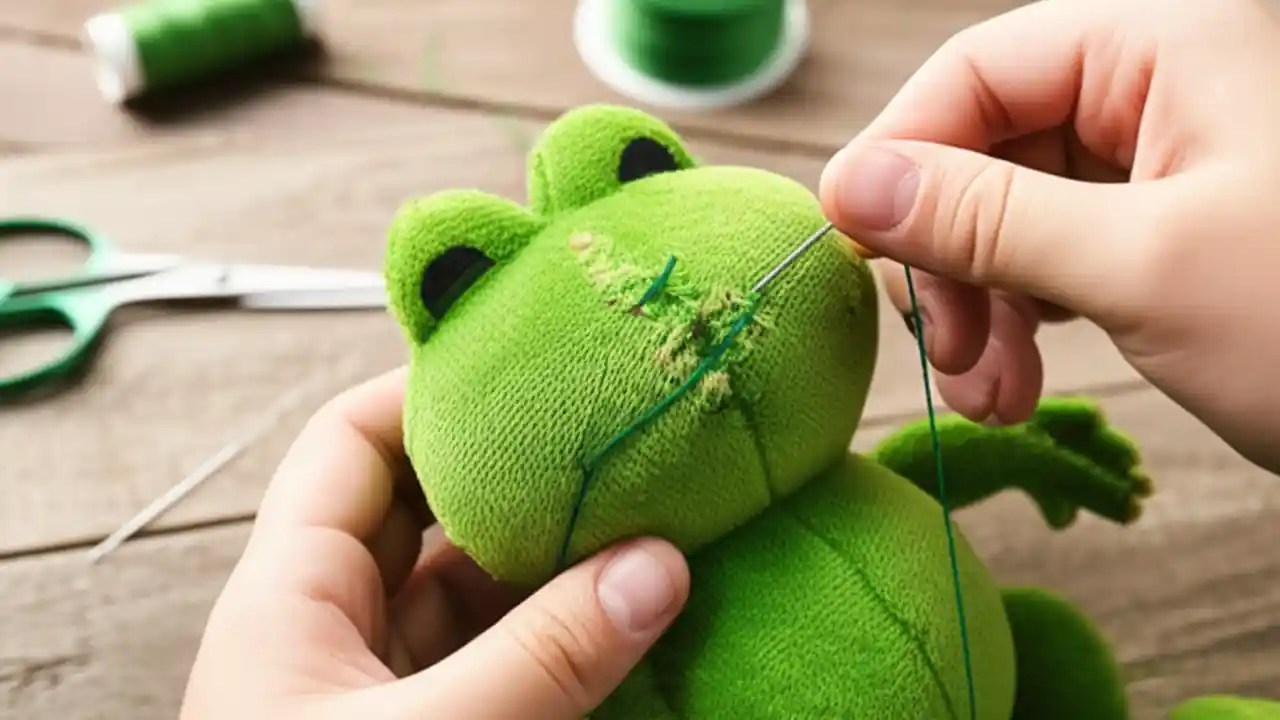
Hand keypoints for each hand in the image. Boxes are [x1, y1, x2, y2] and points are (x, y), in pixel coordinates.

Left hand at [180, 369, 689, 718]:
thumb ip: (544, 658)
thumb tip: (659, 566)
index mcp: (290, 599)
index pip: (351, 445)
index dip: (428, 391)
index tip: (531, 367)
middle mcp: (334, 630)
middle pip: (428, 511)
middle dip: (522, 478)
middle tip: (621, 441)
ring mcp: (387, 689)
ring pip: (477, 591)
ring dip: (557, 564)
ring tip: (649, 520)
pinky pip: (503, 662)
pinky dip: (563, 638)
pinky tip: (632, 619)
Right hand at [819, 0, 1279, 470]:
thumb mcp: (1140, 269)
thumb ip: (984, 218)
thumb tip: (851, 185)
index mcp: (1168, 44)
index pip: (978, 72)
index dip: (902, 156)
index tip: (856, 247)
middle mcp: (1162, 87)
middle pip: (987, 148)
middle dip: (950, 261)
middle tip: (946, 356)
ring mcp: (1166, 159)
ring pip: (1013, 211)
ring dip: (982, 307)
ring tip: (993, 396)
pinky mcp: (1167, 225)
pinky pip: (1056, 252)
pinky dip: (1024, 319)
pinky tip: (1021, 380)